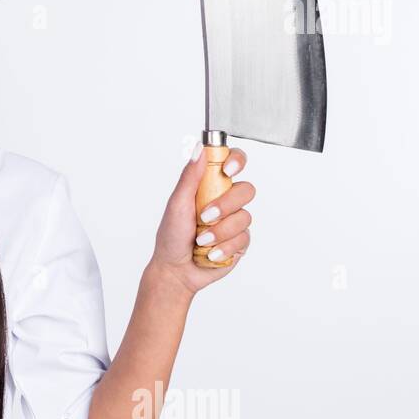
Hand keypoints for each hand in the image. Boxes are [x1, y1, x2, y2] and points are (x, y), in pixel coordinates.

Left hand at [149, 144, 255, 296]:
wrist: (175, 269)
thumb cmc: (172, 235)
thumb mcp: (177, 203)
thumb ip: (190, 177)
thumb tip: (199, 149)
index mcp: (211, 186)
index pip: (233, 162)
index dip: (237, 161)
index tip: (228, 170)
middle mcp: (226, 201)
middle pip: (246, 190)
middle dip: (226, 205)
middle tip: (205, 216)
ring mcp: (235, 221)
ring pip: (245, 217)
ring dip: (220, 231)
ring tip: (201, 241)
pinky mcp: (240, 242)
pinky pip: (244, 239)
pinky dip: (224, 247)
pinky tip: (210, 254)